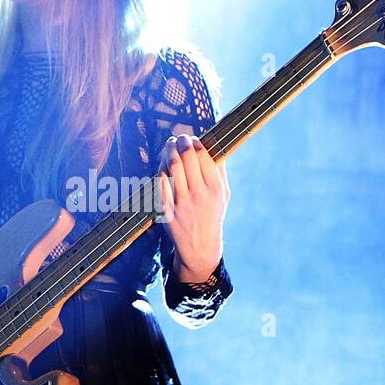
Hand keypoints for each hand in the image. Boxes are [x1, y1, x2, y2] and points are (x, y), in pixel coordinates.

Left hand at [158, 133, 228, 282]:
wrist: (199, 247)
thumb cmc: (212, 215)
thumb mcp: (224, 195)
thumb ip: (220, 171)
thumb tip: (213, 145)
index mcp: (214, 189)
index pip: (203, 156)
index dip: (196, 142)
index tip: (193, 138)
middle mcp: (198, 195)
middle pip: (186, 158)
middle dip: (181, 142)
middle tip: (179, 137)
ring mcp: (180, 202)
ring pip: (171, 167)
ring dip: (169, 150)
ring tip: (170, 144)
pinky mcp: (166, 209)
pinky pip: (160, 182)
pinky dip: (161, 168)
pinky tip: (163, 162)